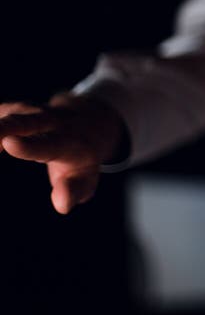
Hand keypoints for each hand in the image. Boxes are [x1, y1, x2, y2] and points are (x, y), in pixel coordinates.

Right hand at [0, 94, 125, 213]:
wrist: (87, 121)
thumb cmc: (82, 159)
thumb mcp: (86, 177)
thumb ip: (74, 190)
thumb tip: (62, 205)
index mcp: (68, 141)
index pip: (47, 144)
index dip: (29, 146)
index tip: (9, 144)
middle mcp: (49, 121)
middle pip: (21, 120)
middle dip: (0, 129)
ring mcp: (28, 111)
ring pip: (4, 114)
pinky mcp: (11, 109)